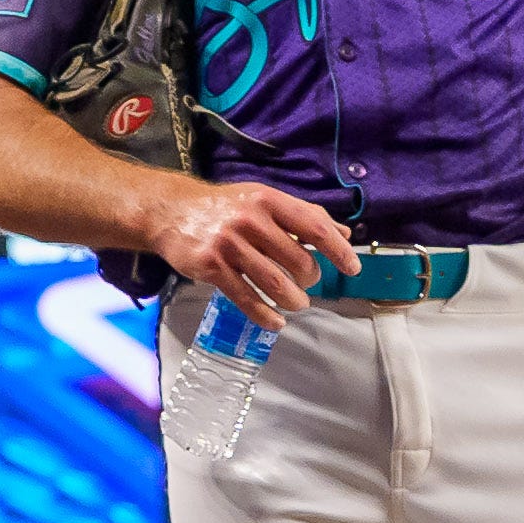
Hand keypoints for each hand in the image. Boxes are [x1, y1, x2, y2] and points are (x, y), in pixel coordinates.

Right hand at [146, 179, 355, 318]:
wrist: (170, 212)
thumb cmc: (223, 207)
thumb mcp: (262, 201)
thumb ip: (302, 215)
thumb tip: (342, 232)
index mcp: (268, 200)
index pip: (314, 227)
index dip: (338, 250)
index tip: (352, 267)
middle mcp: (250, 220)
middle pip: (298, 260)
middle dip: (310, 279)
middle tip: (308, 283)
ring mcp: (229, 245)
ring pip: (275, 283)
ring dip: (293, 300)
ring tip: (297, 304)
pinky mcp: (211, 268)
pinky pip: (246, 298)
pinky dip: (266, 315)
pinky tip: (276, 322)